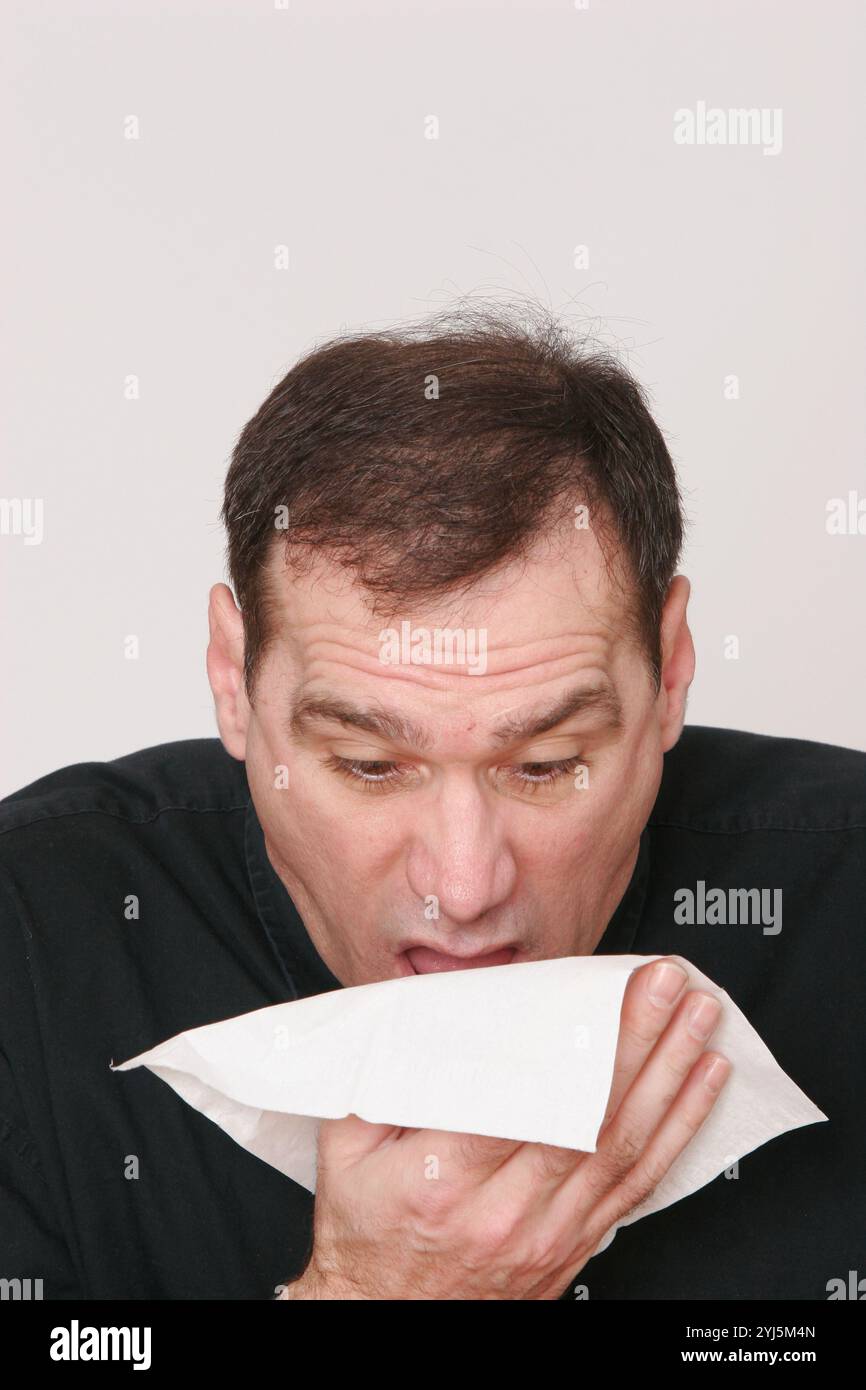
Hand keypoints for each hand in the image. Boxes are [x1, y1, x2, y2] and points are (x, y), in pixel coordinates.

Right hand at [282, 958, 729, 1299]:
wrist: (386, 1317)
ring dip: (671, 1074)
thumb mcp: (347, 1146)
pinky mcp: (576, 1243)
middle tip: (668, 984)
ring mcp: (550, 1232)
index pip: (526, 1102)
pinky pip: (639, 1182)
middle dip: (639, 1040)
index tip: (600, 994)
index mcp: (444, 1178)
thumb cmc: (367, 1232)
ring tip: (699, 1017)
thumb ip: (382, 1079)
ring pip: (627, 1146)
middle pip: (591, 1117)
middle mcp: (506, 1210)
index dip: (573, 1047)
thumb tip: (428, 1012)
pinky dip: (680, 1128)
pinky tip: (703, 1082)